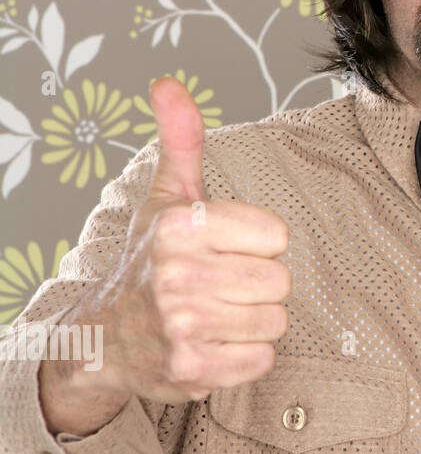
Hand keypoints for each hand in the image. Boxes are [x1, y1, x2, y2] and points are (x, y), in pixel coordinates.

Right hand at [68, 76, 291, 403]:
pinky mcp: (193, 370)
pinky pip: (263, 359)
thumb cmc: (150, 260)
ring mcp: (183, 327)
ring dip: (254, 320)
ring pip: (275, 321)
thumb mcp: (167, 196)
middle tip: (221, 284)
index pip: (278, 236)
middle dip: (258, 284)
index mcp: (180, 227)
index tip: (227, 247)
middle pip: (280, 282)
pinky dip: (246, 355)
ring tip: (218, 313)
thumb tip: (167, 83)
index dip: (260, 243)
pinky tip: (215, 343)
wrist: (107, 336)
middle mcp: (177, 275)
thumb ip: (180, 140)